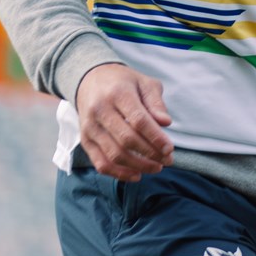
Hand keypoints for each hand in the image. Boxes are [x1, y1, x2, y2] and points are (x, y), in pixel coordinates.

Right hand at [75, 62, 172, 180]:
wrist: (90, 80)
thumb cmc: (124, 83)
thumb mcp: (144, 83)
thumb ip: (156, 103)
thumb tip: (165, 123)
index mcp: (118, 93)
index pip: (138, 120)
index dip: (155, 137)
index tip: (170, 148)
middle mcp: (100, 111)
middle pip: (127, 139)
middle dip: (150, 154)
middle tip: (168, 160)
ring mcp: (90, 127)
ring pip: (114, 154)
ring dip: (138, 165)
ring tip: (157, 167)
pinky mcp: (85, 140)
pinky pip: (100, 163)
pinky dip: (119, 173)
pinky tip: (137, 175)